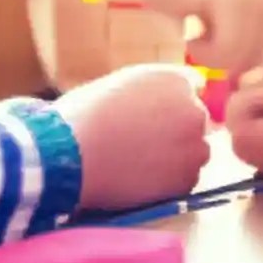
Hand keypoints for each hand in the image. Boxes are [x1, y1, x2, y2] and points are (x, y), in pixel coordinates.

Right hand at [58, 64, 210, 210]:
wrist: (67, 154)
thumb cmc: (86, 114)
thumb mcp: (124, 82)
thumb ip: (157, 85)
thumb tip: (186, 89)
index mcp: (177, 81)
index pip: (191, 90)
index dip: (170, 106)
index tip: (150, 118)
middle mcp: (195, 111)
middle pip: (195, 122)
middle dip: (176, 130)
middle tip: (141, 143)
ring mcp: (195, 146)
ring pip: (194, 152)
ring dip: (177, 157)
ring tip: (139, 162)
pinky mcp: (187, 179)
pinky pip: (185, 179)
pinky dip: (169, 181)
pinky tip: (141, 179)